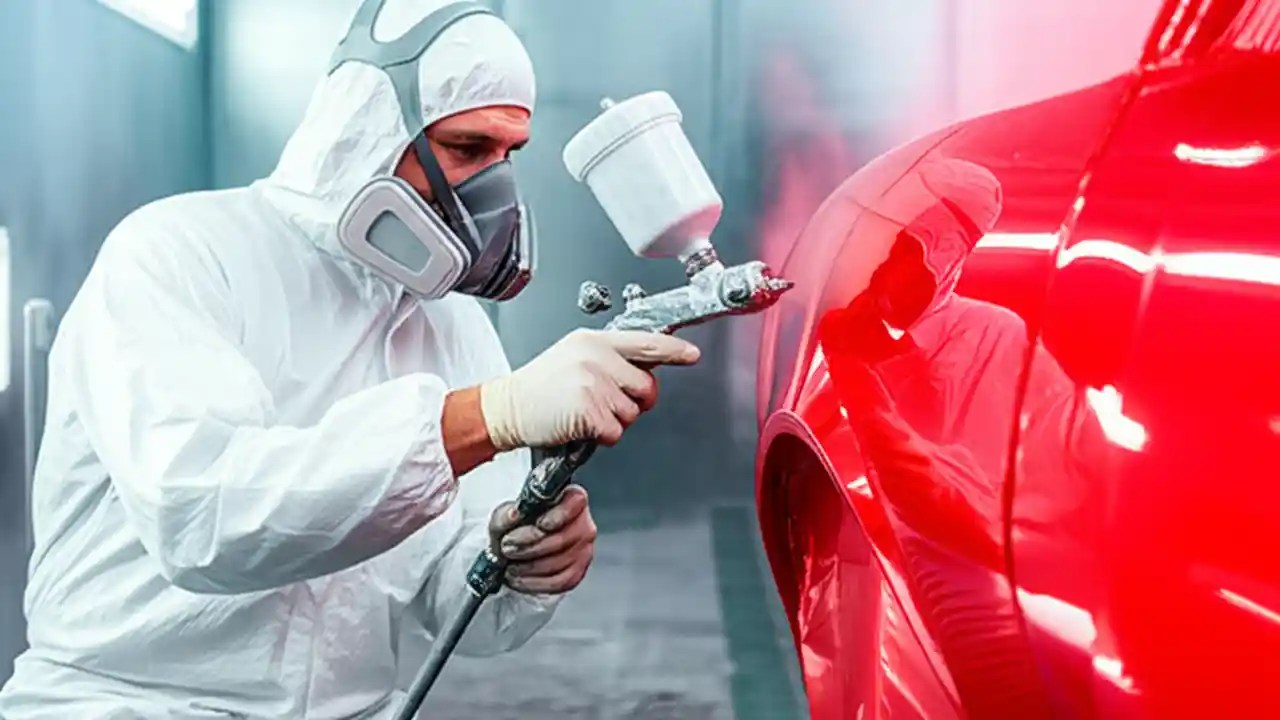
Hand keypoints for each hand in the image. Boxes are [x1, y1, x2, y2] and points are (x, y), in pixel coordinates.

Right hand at [480, 329, 699, 449]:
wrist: (507, 408)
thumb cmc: (540, 388)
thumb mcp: (574, 358)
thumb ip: (609, 360)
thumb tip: (644, 373)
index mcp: (594, 341)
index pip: (645, 341)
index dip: (673, 350)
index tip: (692, 354)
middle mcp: (596, 357)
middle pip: (645, 387)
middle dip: (633, 403)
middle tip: (605, 404)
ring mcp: (592, 382)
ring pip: (631, 413)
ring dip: (613, 422)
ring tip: (584, 413)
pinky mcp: (588, 409)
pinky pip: (615, 432)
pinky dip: (601, 437)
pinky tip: (580, 426)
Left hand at [489, 485, 595, 594]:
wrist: (517, 546)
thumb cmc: (517, 525)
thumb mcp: (505, 515)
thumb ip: (507, 514)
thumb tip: (514, 515)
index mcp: (571, 499)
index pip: (574, 503)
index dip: (558, 515)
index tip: (540, 524)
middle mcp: (583, 524)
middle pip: (563, 538)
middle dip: (531, 545)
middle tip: (508, 547)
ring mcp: (583, 550)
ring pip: (560, 562)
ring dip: (529, 566)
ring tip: (510, 564)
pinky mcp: (577, 572)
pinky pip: (560, 582)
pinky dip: (535, 583)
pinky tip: (519, 578)